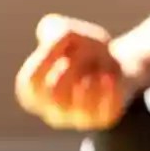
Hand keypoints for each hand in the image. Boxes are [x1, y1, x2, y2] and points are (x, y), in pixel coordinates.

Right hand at [15, 14, 131, 129]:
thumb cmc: (82, 50)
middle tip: (84, 52)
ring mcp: (78, 120)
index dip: (47, 58)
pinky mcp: (104, 120)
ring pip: (82, 101)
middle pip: (56, 92)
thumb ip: (54, 30)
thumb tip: (56, 42)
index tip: (62, 41)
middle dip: (72, 66)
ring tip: (98, 63)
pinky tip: (108, 75)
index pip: (31, 82)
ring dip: (92, 75)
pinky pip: (106, 108)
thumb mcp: (65, 31)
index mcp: (33, 94)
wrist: (119, 67)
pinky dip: (109, 88)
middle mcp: (52, 112)